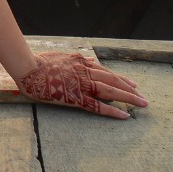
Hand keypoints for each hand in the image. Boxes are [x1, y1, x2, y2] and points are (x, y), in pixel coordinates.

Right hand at [16, 51, 147, 118]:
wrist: (29, 68)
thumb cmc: (41, 62)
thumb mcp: (63, 55)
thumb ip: (78, 59)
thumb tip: (90, 59)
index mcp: (82, 62)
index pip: (106, 72)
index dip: (121, 79)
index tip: (132, 85)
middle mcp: (86, 72)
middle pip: (113, 81)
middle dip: (130, 89)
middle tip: (143, 97)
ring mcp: (82, 85)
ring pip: (110, 92)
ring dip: (128, 98)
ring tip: (141, 104)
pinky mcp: (76, 98)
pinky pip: (98, 106)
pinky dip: (112, 111)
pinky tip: (124, 115)